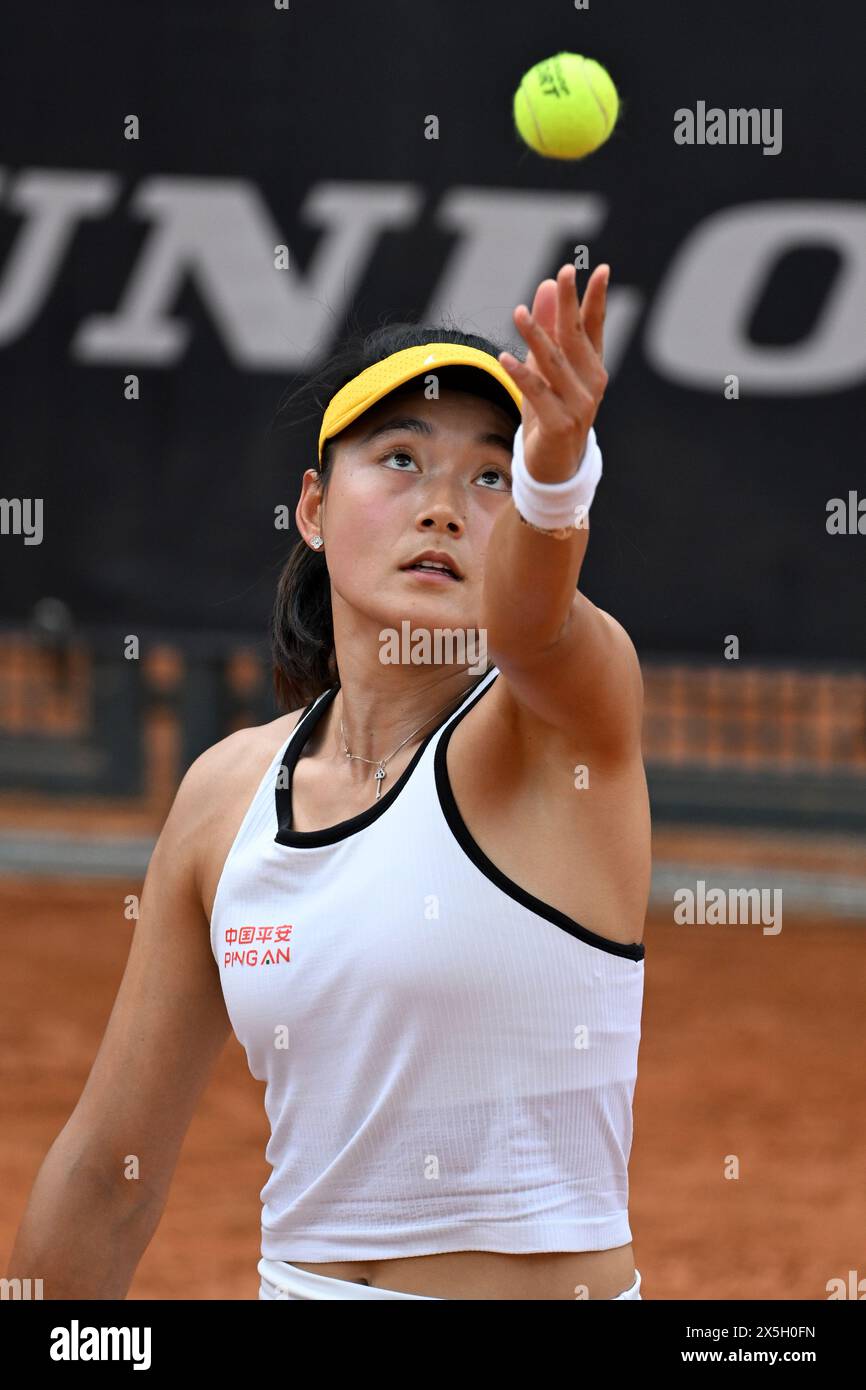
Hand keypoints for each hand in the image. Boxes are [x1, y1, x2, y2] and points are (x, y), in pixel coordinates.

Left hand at [499, 263, 608, 483]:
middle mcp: (592, 383)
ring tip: (518, 312)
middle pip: (576, 338)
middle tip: (563, 273)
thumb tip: (547, 284)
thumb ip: (547, 328)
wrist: (555, 466)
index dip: (596, 299)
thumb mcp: (546, 368)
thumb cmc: (551, 411)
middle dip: (569, 305)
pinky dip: (521, 375)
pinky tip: (505, 357)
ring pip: (553, 363)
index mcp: (592, 367)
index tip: (599, 269)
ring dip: (535, 336)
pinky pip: (537, 394)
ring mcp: (579, 405)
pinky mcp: (560, 424)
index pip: (595, 327)